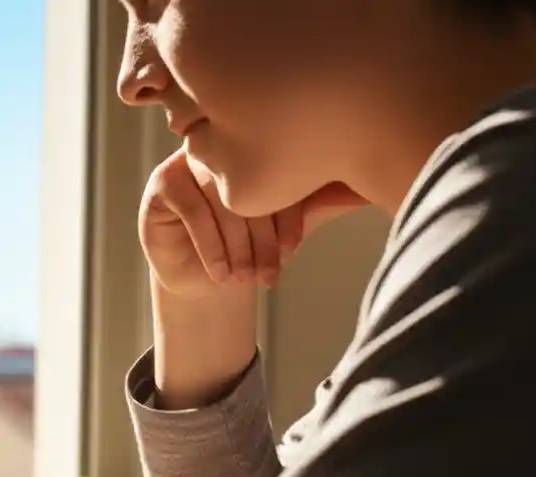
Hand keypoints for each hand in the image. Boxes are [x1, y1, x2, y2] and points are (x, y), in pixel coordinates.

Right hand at [139, 148, 366, 298]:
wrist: (207, 274)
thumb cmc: (253, 240)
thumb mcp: (291, 220)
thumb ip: (323, 199)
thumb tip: (373, 185)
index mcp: (258, 139)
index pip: (278, 167)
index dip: (287, 212)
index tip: (293, 251)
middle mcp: (224, 142)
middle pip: (246, 182)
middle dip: (261, 236)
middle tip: (271, 273)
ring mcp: (188, 158)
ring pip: (219, 197)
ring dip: (236, 246)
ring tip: (246, 278)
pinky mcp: (163, 181)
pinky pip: (190, 208)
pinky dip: (209, 245)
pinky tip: (220, 273)